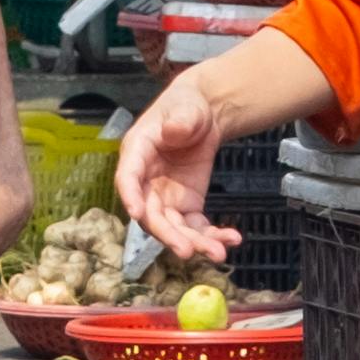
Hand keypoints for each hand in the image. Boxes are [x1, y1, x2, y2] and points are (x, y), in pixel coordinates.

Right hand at [114, 77, 238, 264]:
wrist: (204, 114)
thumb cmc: (185, 107)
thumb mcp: (183, 108)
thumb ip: (179, 120)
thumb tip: (173, 130)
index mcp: (137, 154)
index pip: (128, 178)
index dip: (131, 196)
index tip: (137, 214)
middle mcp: (146, 183)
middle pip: (152, 215)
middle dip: (169, 235)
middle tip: (186, 250)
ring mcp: (167, 198)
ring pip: (176, 227)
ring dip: (195, 243)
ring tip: (218, 252)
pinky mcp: (187, 205)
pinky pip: (197, 226)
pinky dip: (213, 236)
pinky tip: (232, 239)